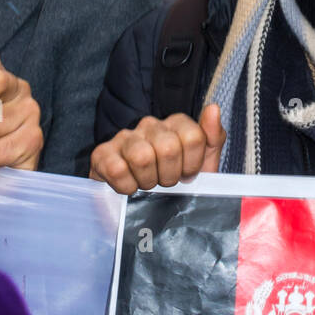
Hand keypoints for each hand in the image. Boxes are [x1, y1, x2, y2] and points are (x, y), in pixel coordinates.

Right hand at [89, 104, 225, 194]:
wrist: (141, 206)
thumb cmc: (173, 181)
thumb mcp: (203, 164)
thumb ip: (213, 137)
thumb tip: (213, 108)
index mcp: (175, 124)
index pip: (193, 137)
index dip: (192, 165)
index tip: (186, 175)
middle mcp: (149, 125)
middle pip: (169, 148)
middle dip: (170, 176)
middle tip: (165, 182)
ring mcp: (124, 137)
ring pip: (142, 157)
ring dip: (148, 181)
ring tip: (147, 184)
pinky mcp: (102, 154)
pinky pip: (117, 169)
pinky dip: (126, 186)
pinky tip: (129, 187)